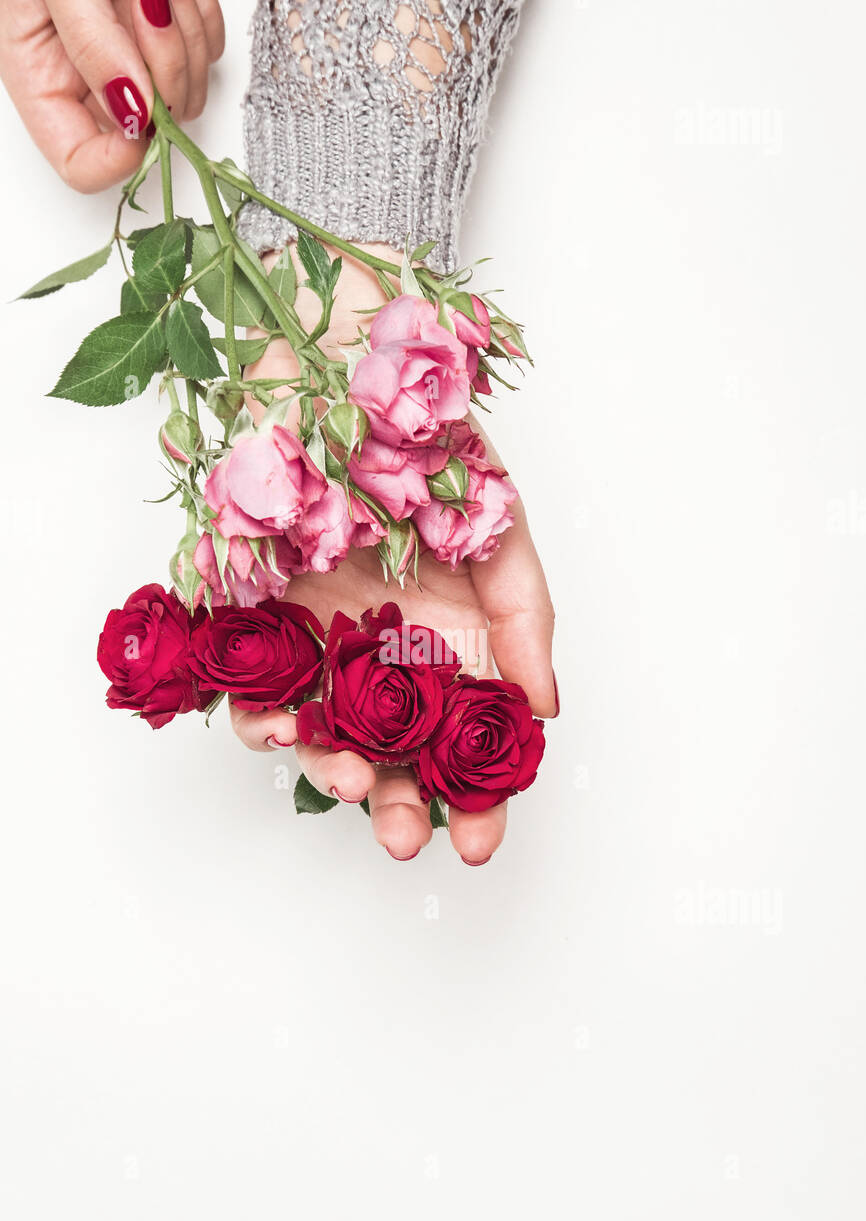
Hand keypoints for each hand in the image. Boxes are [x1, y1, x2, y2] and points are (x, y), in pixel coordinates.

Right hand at [0, 0, 223, 191]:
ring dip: (179, 32)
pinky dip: (197, 13)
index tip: (145, 114)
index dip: (121, 153)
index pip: (81, 164)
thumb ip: (88, 45)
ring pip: (189, 89)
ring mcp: (136, 57)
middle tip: (143, 6)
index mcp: (43, 80)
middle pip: (150, 126)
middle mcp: (91, 78)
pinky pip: (208, 48)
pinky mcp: (171, 31)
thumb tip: (133, 110)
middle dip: (159, 69)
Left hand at [230, 247, 556, 865]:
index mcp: (447, 642)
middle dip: (398, 804)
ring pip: (317, 731)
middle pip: (391, 753)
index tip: (476, 843)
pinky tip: (276, 724)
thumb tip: (546, 708)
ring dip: (329, 767)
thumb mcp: (499, 526)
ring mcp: (313, 636)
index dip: (473, 799)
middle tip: (405, 836)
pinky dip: (258, 711)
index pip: (464, 740)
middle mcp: (380, 652)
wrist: (342, 359)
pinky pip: (246, 682)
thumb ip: (525, 620)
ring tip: (342, 777)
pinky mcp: (247, 613)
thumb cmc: (429, 442)